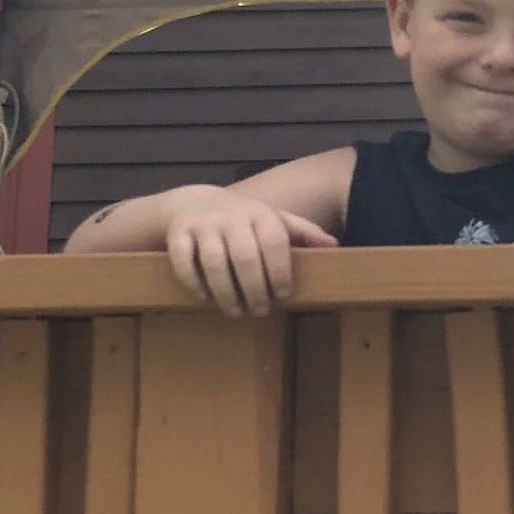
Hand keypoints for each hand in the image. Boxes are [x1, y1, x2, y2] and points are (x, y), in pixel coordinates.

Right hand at [161, 186, 334, 316]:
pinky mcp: (178, 234)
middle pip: (245, 258)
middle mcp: (231, 217)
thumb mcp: (274, 220)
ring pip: (213, 262)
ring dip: (225, 293)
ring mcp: (203, 225)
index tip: (283, 296)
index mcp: (260, 214)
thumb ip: (303, 233)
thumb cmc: (243, 220)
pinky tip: (205, 298)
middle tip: (260, 311)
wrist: (193, 202)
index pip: (274, 244)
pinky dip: (194, 283)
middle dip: (254, 290)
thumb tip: (335, 247)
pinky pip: (183, 261)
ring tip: (235, 311)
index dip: (280, 273)